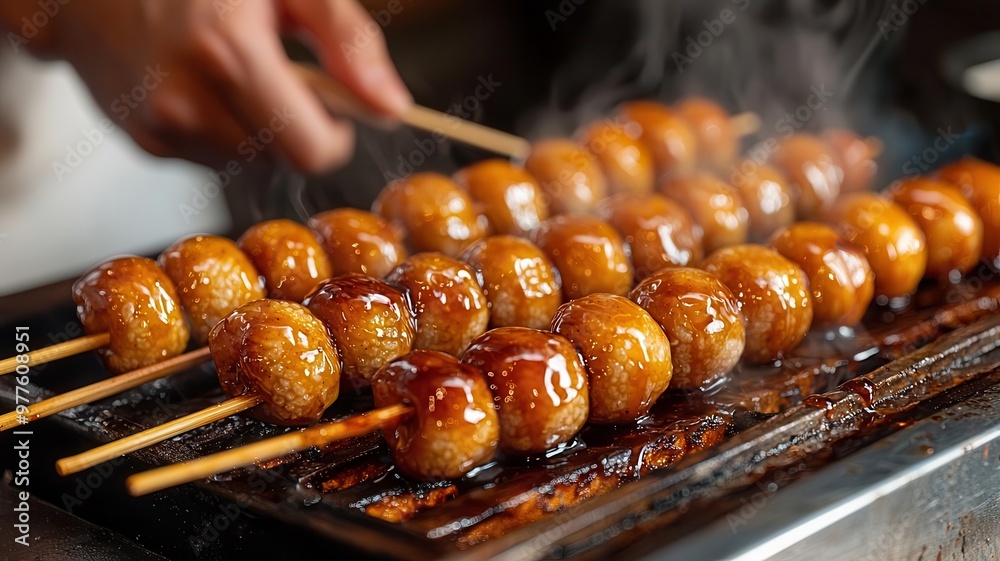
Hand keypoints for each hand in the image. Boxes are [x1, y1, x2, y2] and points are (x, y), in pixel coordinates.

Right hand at [1, 0, 411, 172]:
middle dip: (300, 128)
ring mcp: (160, 124)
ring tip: (236, 71)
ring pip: (252, 163)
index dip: (338, 135)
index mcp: (228, 49)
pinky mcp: (144, 140)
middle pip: (285, 161)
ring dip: (262, 129)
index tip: (334, 106)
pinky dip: (225, 130)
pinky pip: (215, 157)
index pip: (313, 151)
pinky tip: (204, 84)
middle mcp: (187, 96)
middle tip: (283, 76)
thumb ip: (348, 39)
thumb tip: (393, 108)